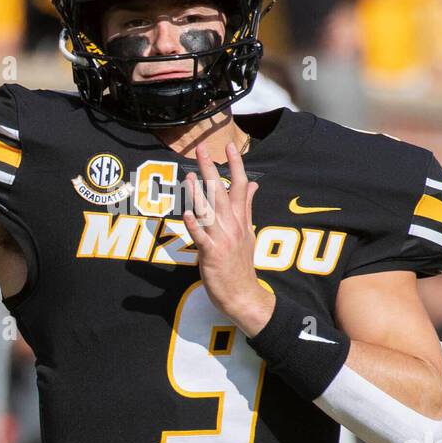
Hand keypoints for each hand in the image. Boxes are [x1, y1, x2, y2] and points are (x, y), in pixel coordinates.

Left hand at [181, 143, 272, 336]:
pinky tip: (187, 214)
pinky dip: (195, 226)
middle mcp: (233, 226)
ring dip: (200, 194)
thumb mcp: (248, 232)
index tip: (230, 146)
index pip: (240, 186)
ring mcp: (222, 239)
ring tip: (191, 175)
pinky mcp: (212, 255)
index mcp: (241, 219)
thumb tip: (254, 183)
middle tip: (202, 150)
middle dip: (212, 170)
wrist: (244, 295)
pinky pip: (202, 238)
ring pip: (210, 212)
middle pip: (222, 193)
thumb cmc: (241, 264)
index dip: (235, 166)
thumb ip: (248, 206)